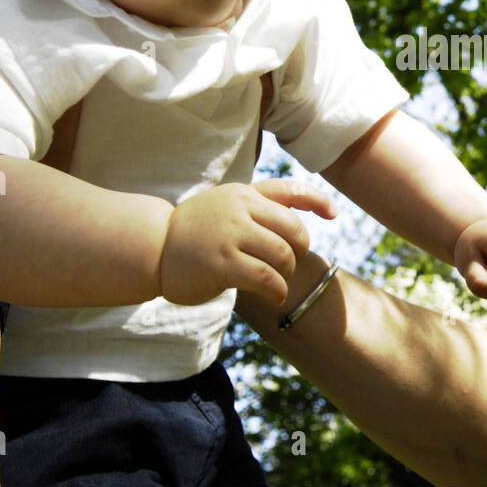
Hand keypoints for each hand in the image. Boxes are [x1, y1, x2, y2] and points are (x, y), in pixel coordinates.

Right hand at [159, 179, 335, 305]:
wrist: (152, 248)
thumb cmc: (193, 232)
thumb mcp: (224, 206)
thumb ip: (255, 209)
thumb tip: (298, 225)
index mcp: (243, 193)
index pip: (289, 190)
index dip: (317, 201)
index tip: (333, 214)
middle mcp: (239, 209)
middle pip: (294, 229)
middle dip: (299, 250)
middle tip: (288, 264)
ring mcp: (230, 235)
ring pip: (283, 255)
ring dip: (286, 274)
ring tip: (275, 282)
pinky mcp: (223, 264)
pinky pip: (267, 278)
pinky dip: (278, 290)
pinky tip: (273, 296)